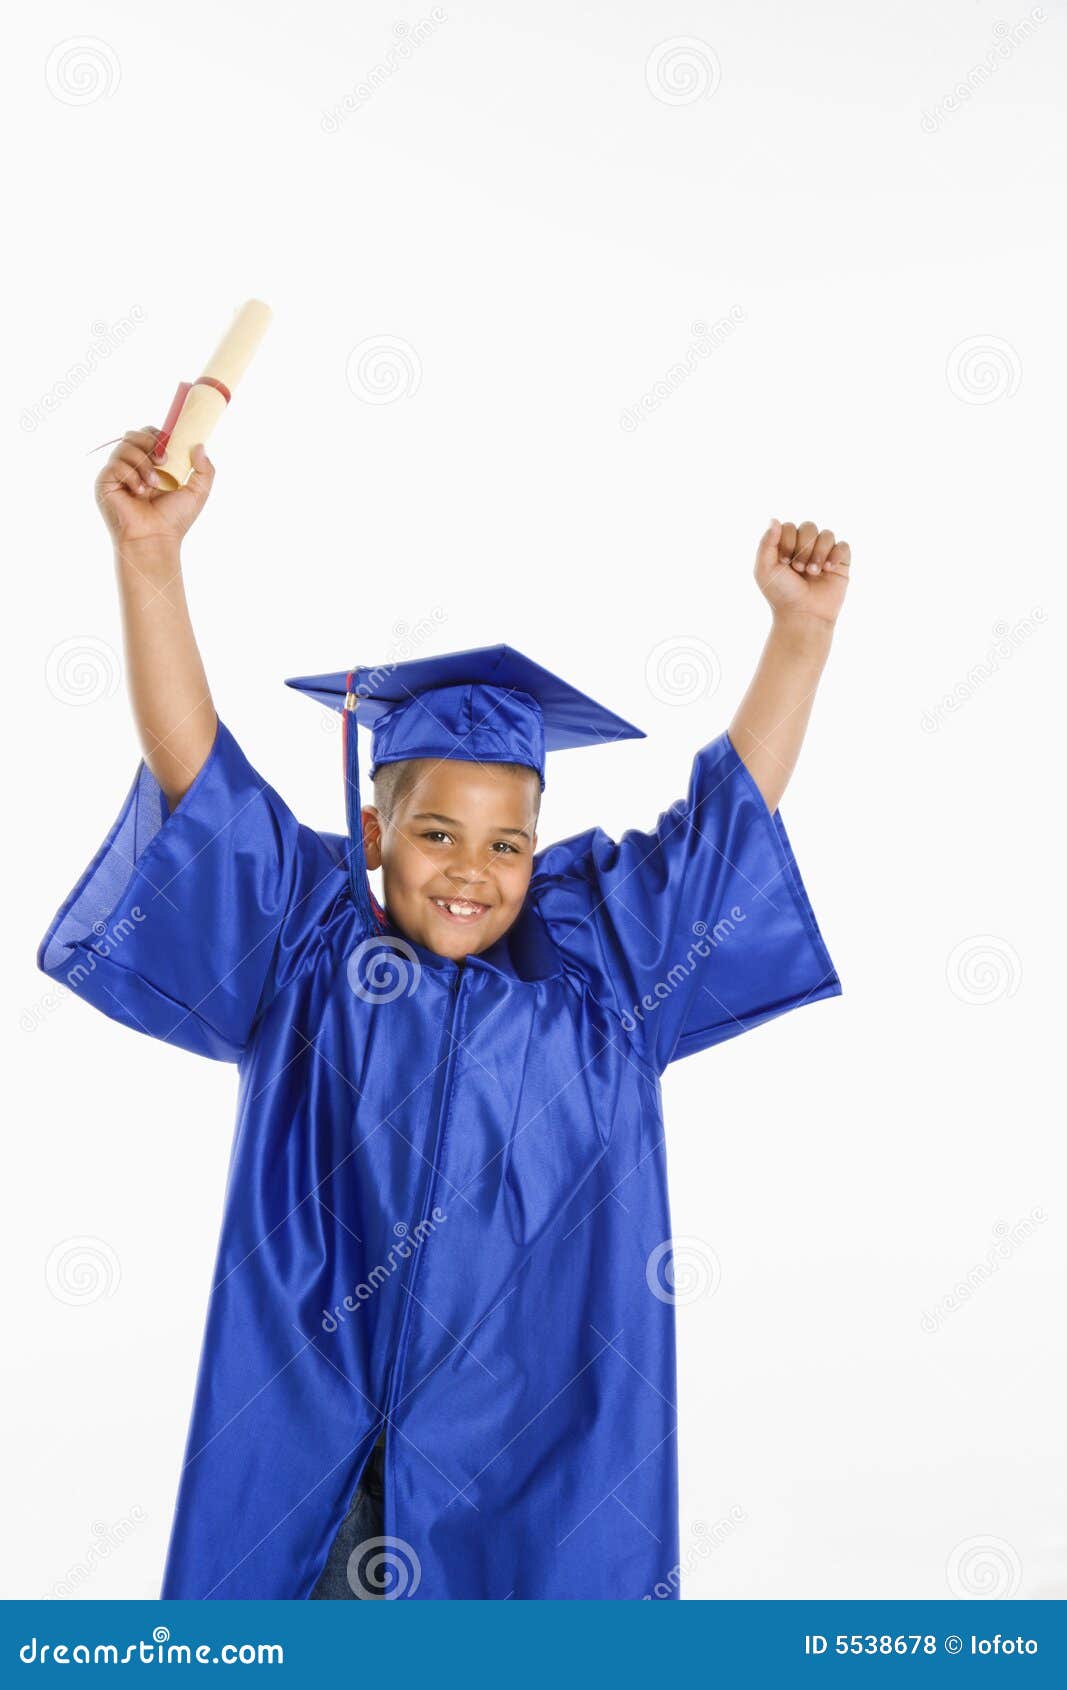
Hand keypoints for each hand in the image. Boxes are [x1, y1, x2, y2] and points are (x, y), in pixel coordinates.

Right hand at [95, 426, 214, 548]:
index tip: (169, 444)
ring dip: (144, 462)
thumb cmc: (174, 520)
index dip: (157, 434)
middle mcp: (132, 468)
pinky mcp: (105, 483)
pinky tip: (139, 492)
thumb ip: (205, 469)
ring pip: (124, 446)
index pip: (147, 436)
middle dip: (149, 441)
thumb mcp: (198, 492)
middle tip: (164, 460)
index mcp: (151, 466)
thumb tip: (200, 445)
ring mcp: (117, 475)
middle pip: (133, 434)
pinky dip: (131, 476)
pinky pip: (115, 465)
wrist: (156, 538)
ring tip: (153, 484)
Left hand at [754, 519, 850, 628]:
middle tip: (799, 569)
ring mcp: (824, 554)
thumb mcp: (764, 569)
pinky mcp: (840, 563)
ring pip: (827, 534)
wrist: (804, 616)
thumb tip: (774, 519)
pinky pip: (843, 545)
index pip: (789, 526)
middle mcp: (805, 548)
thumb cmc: (782, 595)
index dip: (788, 541)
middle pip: (809, 527)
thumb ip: (766, 543)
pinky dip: (836, 554)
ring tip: (814, 573)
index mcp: (786, 547)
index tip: (784, 562)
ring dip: (819, 552)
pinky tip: (829, 569)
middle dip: (803, 547)